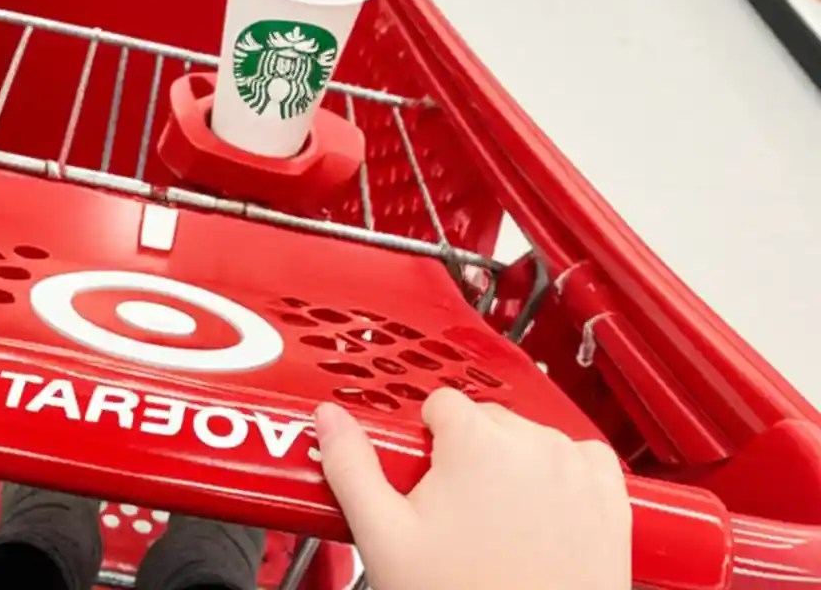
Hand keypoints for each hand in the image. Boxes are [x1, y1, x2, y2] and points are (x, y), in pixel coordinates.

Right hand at [315, 389, 629, 589]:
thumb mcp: (384, 536)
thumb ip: (351, 466)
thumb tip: (330, 418)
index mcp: (478, 440)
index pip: (441, 404)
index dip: (425, 442)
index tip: (423, 478)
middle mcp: (535, 443)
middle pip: (486, 420)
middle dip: (465, 455)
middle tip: (452, 513)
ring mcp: (578, 469)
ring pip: (531, 439)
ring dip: (513, 464)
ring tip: (496, 524)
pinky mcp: (612, 497)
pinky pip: (583, 459)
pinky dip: (562, 475)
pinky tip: (540, 512)